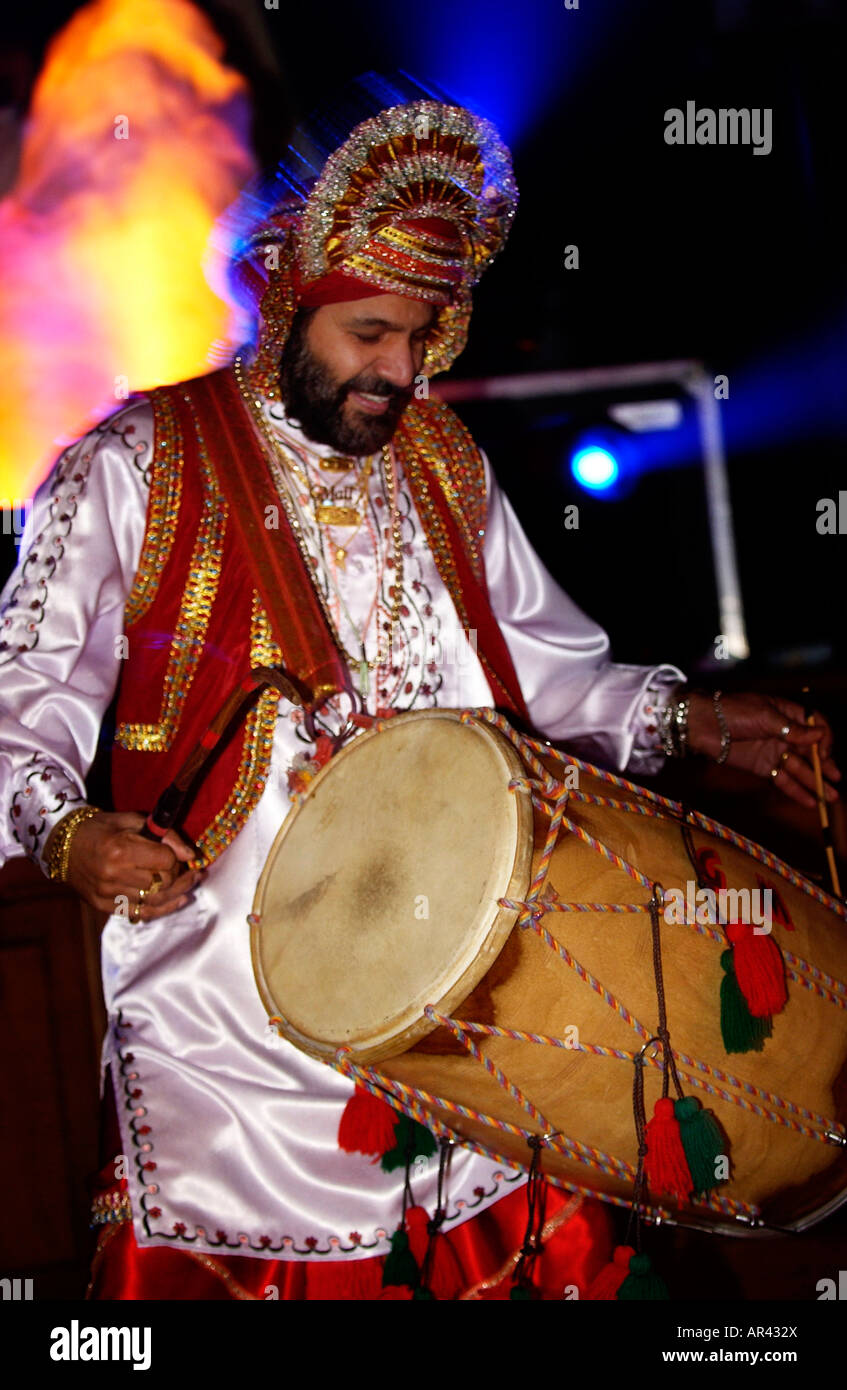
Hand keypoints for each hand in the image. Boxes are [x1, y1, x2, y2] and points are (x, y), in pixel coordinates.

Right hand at [46, 810, 198, 919]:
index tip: (175, 854)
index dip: (176, 858)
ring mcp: (107, 893)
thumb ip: (165, 836)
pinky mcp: (104, 906)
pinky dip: (163, 909)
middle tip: (185, 870)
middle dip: (178, 875)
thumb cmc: (102, 828)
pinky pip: (141, 913)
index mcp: (121, 850)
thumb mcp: (133, 821)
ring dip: (176, 892)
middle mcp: (113, 875)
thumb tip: (191, 856)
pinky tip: (177, 901)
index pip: (166, 861)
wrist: (64, 845)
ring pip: (156, 900)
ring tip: (189, 884)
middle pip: (163, 882)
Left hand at [687, 691, 840, 809]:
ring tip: (832, 797)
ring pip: (800, 769)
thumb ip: (793, 729)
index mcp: (788, 714)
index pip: (816, 726)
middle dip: (824, 766)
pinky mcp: (763, 767)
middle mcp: (785, 734)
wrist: (702, 725)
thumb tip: (820, 736)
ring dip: (815, 782)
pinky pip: (783, 780)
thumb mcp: (765, 715)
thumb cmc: (734, 712)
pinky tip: (810, 801)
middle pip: (811, 751)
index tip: (824, 750)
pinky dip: (796, 791)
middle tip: (836, 780)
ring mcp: (774, 751)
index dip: (824, 739)